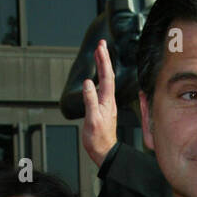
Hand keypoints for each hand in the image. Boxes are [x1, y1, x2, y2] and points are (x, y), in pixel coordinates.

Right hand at [81, 39, 118, 167]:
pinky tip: (98, 76)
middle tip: (101, 44)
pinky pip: (103, 88)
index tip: (101, 47)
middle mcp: (108, 101)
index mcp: (106, 101)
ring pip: (106, 81)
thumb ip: (90, 101)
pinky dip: (100, 77)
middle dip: (104, 58)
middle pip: (107, 75)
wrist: (104, 152)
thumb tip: (88, 83)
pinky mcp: (104, 108)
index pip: (106, 76)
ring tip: (100, 54)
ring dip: (103, 66)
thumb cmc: (98, 139)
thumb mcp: (92, 120)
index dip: (103, 61)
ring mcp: (107, 104)